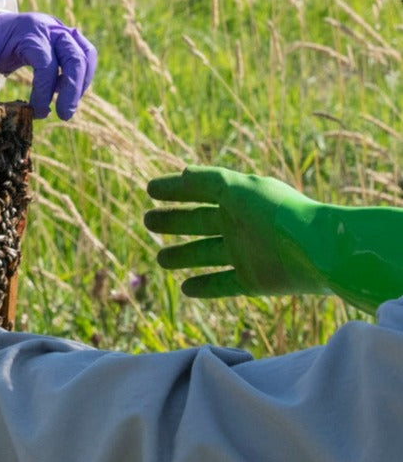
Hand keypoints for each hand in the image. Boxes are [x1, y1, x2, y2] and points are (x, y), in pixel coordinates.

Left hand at [0, 12, 96, 119]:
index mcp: (28, 32)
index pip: (46, 64)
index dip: (44, 91)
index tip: (36, 112)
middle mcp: (49, 28)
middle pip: (74, 57)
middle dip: (72, 90)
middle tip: (64, 116)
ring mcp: (60, 30)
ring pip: (85, 55)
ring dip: (80, 83)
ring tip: (66, 106)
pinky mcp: (66, 37)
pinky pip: (85, 54)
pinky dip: (81, 74)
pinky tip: (63, 91)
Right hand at [145, 166, 329, 300]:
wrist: (314, 249)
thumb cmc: (275, 212)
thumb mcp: (238, 189)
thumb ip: (208, 181)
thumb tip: (182, 174)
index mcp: (239, 200)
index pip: (201, 192)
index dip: (176, 190)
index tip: (150, 190)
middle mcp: (241, 225)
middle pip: (200, 222)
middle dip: (174, 222)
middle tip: (148, 221)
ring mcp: (246, 253)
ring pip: (206, 254)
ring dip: (183, 256)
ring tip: (160, 258)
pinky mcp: (253, 281)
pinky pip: (223, 284)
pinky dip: (204, 287)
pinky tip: (185, 288)